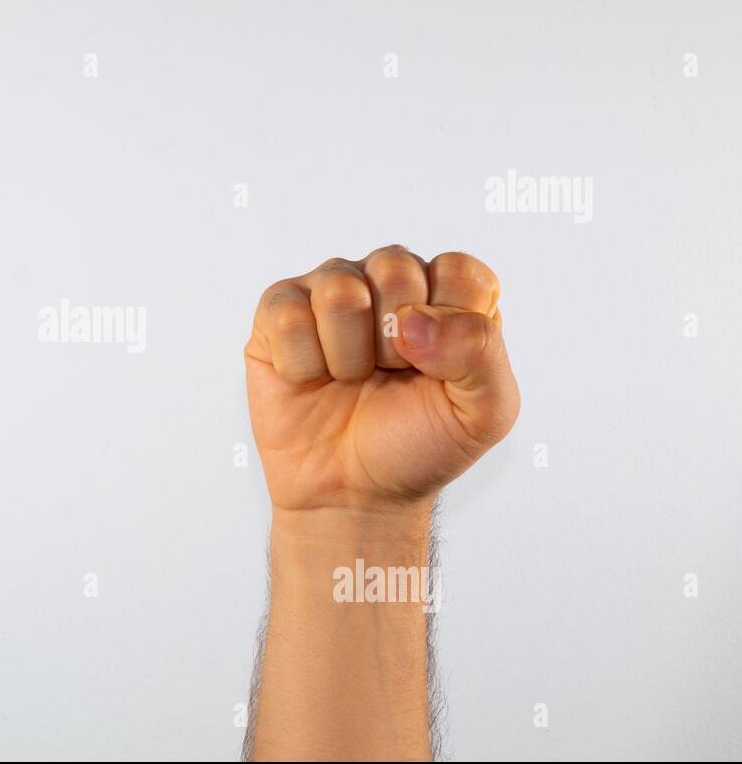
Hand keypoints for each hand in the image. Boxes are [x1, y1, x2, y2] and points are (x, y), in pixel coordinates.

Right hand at [245, 246, 519, 518]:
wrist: (352, 495)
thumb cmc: (417, 445)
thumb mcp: (486, 412)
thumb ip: (481, 350)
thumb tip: (409, 320)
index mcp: (446, 294)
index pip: (458, 271)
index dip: (449, 327)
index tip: (439, 373)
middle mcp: (387, 282)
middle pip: (394, 268)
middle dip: (395, 344)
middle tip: (390, 377)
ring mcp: (329, 292)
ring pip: (338, 290)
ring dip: (348, 356)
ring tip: (351, 379)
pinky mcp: (277, 314)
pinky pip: (287, 316)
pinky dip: (303, 365)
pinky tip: (312, 380)